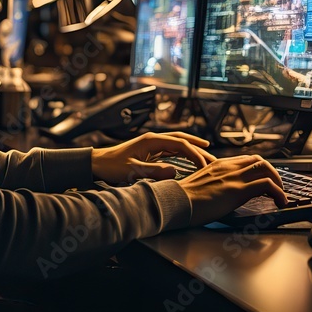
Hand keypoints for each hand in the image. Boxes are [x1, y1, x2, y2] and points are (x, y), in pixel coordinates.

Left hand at [90, 132, 216, 185]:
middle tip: (213, 159)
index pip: (180, 143)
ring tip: (207, 156)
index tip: (204, 165)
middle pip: (182, 140)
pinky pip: (172, 149)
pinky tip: (190, 158)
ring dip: (193, 149)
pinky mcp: (150, 150)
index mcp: (151, 140)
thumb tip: (174, 172)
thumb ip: (153, 171)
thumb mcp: (132, 171)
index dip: (194, 153)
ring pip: (178, 143)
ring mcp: (152, 144)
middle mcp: (154, 139)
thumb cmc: (112, 166)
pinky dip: (184, 152)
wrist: (97, 163)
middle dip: (198, 148)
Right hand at [178, 155, 286, 225]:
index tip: (264, 181)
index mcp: (218, 165)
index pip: (246, 160)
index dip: (259, 170)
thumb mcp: (199, 185)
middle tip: (276, 188)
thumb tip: (219, 194)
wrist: (175, 202)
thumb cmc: (182, 199)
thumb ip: (212, 184)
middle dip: (272, 174)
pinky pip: (266, 185)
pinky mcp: (238, 190)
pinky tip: (281, 202)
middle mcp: (228, 167)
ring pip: (266, 168)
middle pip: (259, 161)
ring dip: (278, 182)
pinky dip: (279, 192)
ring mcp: (233, 177)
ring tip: (281, 196)